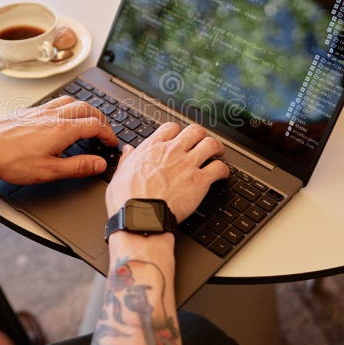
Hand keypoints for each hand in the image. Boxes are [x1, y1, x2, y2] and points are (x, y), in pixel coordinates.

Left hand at [0, 96, 118, 184]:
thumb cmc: (11, 160)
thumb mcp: (49, 171)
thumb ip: (78, 167)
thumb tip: (99, 164)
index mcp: (63, 129)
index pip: (95, 125)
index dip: (108, 134)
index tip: (112, 143)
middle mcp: (54, 115)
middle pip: (86, 108)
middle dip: (100, 119)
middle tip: (105, 131)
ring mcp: (41, 111)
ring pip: (71, 101)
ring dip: (85, 109)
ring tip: (88, 121)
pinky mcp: (29, 112)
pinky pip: (56, 103)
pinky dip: (68, 107)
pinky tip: (63, 118)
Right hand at [105, 123, 228, 221]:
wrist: (140, 216)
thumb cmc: (128, 199)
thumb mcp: (120, 174)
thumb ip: (127, 160)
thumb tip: (128, 151)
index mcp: (152, 148)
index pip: (171, 127)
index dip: (177, 132)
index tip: (179, 138)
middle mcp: (172, 151)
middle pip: (194, 130)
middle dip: (200, 136)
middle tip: (202, 143)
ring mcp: (188, 164)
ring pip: (211, 144)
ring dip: (217, 148)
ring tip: (218, 153)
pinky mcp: (200, 181)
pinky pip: (219, 168)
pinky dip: (223, 171)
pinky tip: (222, 175)